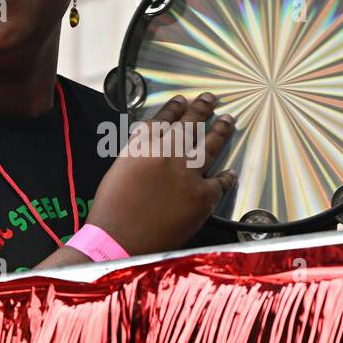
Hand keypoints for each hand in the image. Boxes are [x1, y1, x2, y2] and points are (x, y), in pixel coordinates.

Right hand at [86, 93, 237, 256]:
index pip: (163, 118)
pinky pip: (220, 182)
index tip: (182, 101)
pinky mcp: (201, 197)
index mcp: (143, 147)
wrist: (118, 242)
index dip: (174, 107)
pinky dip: (227, 177)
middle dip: (202, 109)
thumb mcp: (118, 171)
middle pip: (189, 125)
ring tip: (227, 121)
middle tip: (209, 100)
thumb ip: (137, 154)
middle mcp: (166, 155)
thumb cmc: (112, 213)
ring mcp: (186, 175)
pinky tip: (230, 173)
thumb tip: (150, 146)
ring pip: (209, 145)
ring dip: (220, 130)